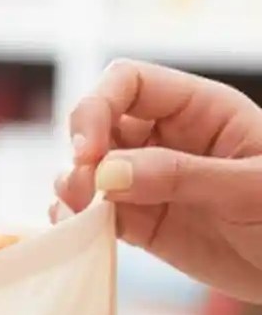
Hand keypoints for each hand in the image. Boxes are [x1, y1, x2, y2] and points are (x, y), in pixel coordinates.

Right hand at [55, 60, 261, 301]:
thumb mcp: (251, 191)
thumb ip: (180, 176)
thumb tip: (106, 172)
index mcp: (201, 111)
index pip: (128, 83)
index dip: (98, 108)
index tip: (89, 152)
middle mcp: (168, 139)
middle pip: (97, 123)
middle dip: (80, 153)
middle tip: (82, 192)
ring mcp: (151, 181)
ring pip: (88, 168)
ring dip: (72, 187)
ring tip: (78, 213)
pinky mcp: (142, 222)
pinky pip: (94, 211)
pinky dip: (74, 219)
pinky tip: (77, 230)